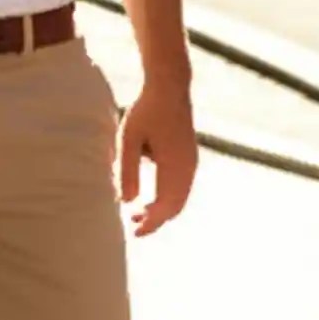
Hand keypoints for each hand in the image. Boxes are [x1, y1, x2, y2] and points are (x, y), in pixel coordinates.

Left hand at [117, 83, 197, 236]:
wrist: (169, 87)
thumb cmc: (145, 111)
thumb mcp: (128, 139)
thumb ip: (127, 170)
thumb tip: (127, 201)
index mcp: (175, 165)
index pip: (166, 206)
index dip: (151, 222)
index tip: (134, 232)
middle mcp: (188, 166)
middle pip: (175, 206)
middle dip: (155, 220)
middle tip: (132, 227)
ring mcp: (191, 161)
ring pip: (179, 197)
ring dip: (160, 209)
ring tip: (134, 214)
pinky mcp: (189, 156)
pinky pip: (181, 187)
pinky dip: (167, 198)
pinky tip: (148, 197)